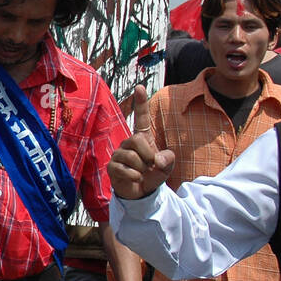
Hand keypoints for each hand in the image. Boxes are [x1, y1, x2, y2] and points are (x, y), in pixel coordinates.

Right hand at [108, 85, 174, 199]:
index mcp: (142, 138)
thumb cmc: (153, 175)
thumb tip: (157, 159)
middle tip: (151, 165)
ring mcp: (118, 155)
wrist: (141, 193)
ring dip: (141, 168)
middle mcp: (128, 143)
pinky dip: (134, 176)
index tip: (140, 87)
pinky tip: (136, 179)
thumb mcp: (167, 167)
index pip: (141, 118)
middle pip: (136, 139)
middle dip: (148, 154)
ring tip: (142, 173)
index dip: (141, 103)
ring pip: (130, 155)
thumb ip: (168, 159)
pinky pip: (123, 168)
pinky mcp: (112, 167)